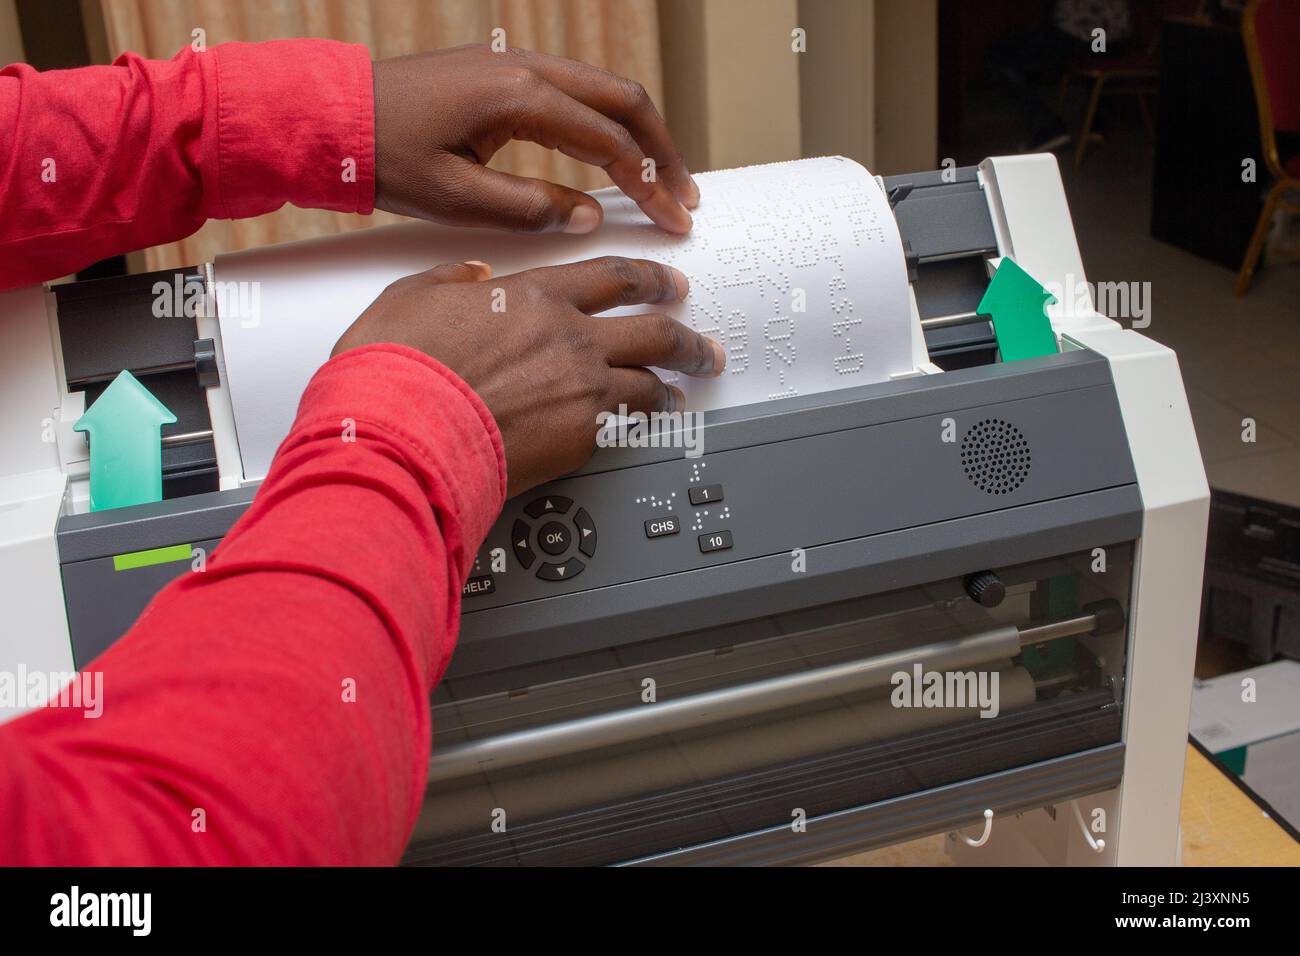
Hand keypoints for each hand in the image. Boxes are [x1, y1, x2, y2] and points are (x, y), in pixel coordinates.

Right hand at [333, 257, 724, 497]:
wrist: (404, 430)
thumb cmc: (398, 369)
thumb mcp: (412, 297)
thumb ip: (450, 282)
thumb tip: (470, 278)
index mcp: (533, 295)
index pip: (612, 277)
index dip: (648, 278)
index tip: (667, 283)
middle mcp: (571, 338)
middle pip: (652, 330)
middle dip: (685, 335)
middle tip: (702, 342)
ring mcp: (583, 390)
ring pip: (650, 382)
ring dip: (674, 384)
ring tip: (685, 389)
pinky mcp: (582, 439)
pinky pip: (629, 426)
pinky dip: (646, 423)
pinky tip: (651, 425)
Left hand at [372, 45, 698, 235]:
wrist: (331, 117)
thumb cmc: (383, 154)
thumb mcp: (458, 199)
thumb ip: (532, 209)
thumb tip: (589, 218)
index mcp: (520, 97)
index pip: (610, 142)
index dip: (650, 185)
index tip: (673, 220)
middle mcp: (525, 69)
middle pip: (623, 101)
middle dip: (663, 150)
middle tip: (686, 197)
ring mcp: (514, 66)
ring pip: (602, 91)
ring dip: (639, 133)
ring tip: (662, 178)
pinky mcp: (502, 76)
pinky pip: (573, 92)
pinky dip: (605, 123)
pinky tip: (613, 155)